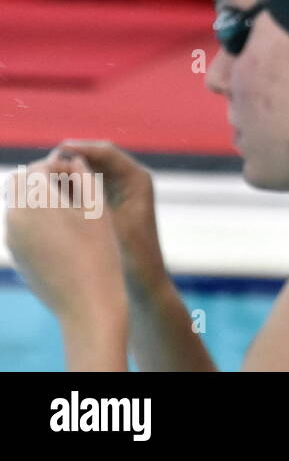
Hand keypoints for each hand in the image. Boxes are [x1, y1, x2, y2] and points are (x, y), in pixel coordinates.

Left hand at [4, 150, 125, 323]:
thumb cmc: (99, 253)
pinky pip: (19, 225)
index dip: (62, 165)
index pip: (39, 167)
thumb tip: (75, 160)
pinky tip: (64, 231)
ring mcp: (12, 238)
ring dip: (39, 197)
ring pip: (17, 203)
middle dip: (43, 177)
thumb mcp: (98, 209)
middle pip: (20, 182)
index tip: (81, 173)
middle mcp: (16, 217)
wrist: (87, 304)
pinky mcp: (16, 255)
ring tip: (71, 207)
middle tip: (72, 184)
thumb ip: (85, 177)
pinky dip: (36, 218)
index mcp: (36, 201)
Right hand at [55, 140, 164, 293]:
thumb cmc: (130, 255)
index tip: (59, 148)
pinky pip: (88, 185)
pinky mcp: (111, 202)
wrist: (143, 281)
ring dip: (69, 171)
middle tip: (44, 163)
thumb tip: (67, 168)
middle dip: (72, 158)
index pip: (107, 152)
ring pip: (90, 171)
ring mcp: (121, 191)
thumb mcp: (106, 221)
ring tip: (43, 175)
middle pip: (97, 158)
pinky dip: (70, 186)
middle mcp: (132, 180)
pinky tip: (50, 192)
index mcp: (138, 179)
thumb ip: (87, 193)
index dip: (82, 147)